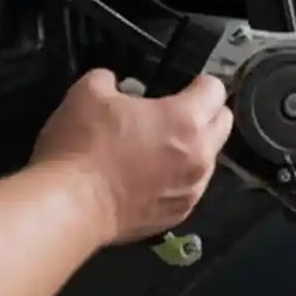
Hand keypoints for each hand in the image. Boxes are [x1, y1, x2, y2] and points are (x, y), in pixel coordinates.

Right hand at [32, 70, 234, 244]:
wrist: (71, 206)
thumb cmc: (83, 145)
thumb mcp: (88, 93)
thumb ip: (109, 80)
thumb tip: (114, 84)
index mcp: (186, 120)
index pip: (215, 90)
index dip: (200, 83)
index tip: (184, 84)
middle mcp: (200, 156)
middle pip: (223, 124)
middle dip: (207, 113)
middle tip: (177, 113)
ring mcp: (192, 190)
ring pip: (209, 160)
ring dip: (194, 149)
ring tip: (162, 148)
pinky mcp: (178, 215)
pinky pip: (190, 188)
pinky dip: (178, 179)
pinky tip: (151, 177)